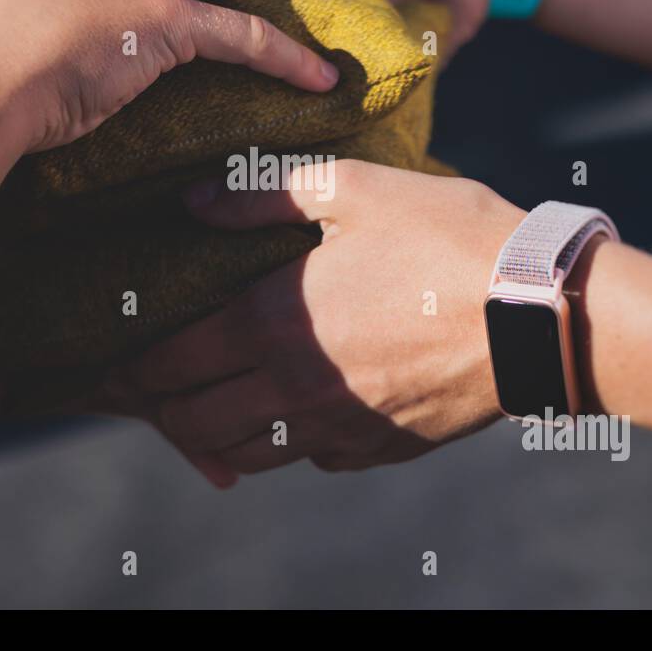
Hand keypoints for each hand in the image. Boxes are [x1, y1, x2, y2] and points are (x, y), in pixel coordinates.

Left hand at [111, 161, 525, 476]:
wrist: (539, 313)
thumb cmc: (448, 238)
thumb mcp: (355, 190)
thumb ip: (261, 194)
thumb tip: (191, 200)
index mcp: (272, 322)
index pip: (168, 364)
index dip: (129, 367)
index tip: (112, 362)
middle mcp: (292, 386)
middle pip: (192, 421)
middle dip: (162, 405)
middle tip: (153, 384)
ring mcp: (336, 426)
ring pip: (243, 453)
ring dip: (216, 431)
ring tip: (213, 403)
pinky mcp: (378, 447)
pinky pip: (309, 459)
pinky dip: (285, 442)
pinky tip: (294, 410)